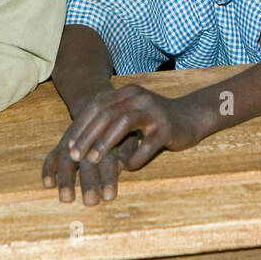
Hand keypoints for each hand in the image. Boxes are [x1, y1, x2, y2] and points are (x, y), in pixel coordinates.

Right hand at [42, 135, 138, 205]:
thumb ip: (130, 151)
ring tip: (67, 198)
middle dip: (88, 183)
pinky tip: (48, 185)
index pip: (108, 159)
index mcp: (109, 140)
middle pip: (87, 162)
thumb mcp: (130, 136)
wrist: (101, 107)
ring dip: (67, 179)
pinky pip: (51, 157)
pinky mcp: (61, 145)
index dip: (109, 178)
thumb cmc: (121, 129)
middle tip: (91, 202)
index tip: (109, 197)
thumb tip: (128, 165)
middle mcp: (88, 142)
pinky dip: (48, 170)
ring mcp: (72, 142)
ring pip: (66, 160)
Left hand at [64, 84, 201, 172]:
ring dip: (105, 143)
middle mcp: (139, 97)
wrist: (191, 118)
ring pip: (123, 122)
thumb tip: (77, 144)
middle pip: (106, 113)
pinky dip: (135, 157)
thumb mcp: (129, 115)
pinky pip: (147, 143)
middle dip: (88, 136)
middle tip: (75, 156)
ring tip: (93, 160)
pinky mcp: (168, 127)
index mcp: (127, 92)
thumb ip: (107, 122)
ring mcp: (154, 110)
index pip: (97, 105)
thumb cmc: (154, 121)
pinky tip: (128, 167)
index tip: (69, 146)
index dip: (81, 126)